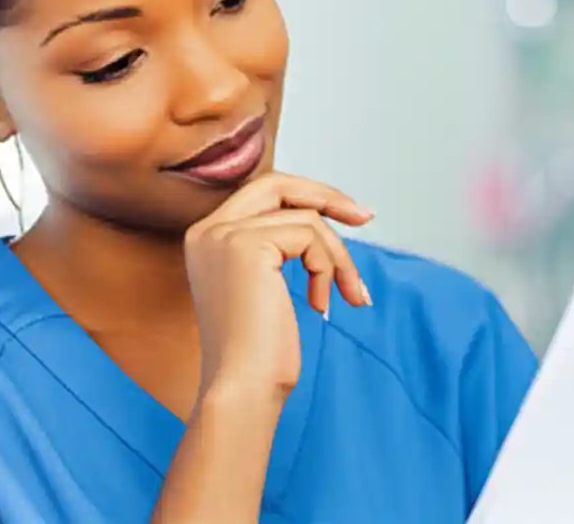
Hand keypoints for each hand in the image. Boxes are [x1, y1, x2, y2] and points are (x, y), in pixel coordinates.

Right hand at [184, 173, 373, 400]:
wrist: (242, 389)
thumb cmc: (258, 354)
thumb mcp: (265, 288)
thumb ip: (279, 248)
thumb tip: (325, 215)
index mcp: (207, 239)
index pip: (262, 194)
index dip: (308, 196)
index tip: (350, 214)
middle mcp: (208, 230)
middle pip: (277, 183)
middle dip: (327, 196)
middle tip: (366, 217)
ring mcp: (225, 235)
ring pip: (306, 218)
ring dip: (337, 258)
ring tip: (346, 295)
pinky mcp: (246, 245)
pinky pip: (310, 236)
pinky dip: (328, 267)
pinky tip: (320, 304)